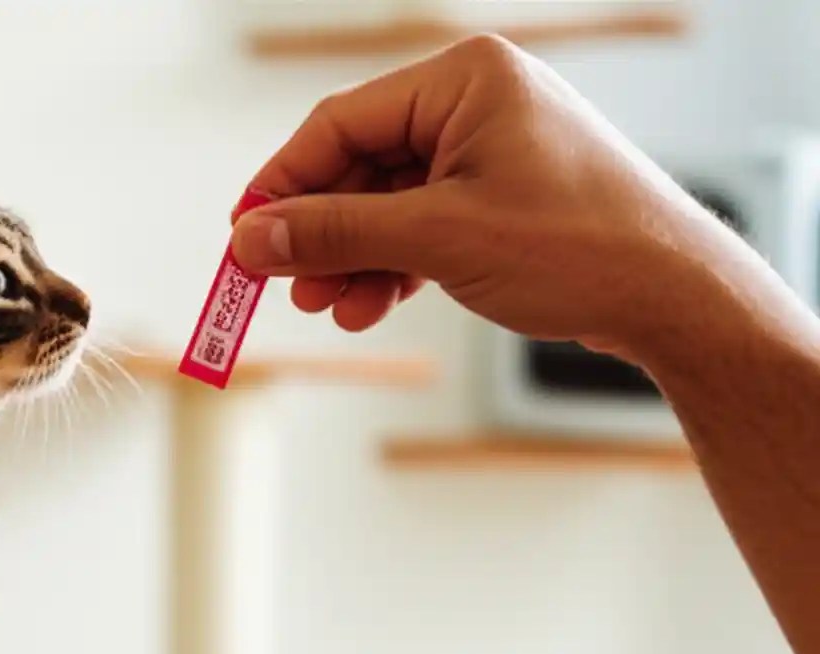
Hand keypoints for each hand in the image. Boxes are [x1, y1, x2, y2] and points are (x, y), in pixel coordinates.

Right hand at [230, 35, 771, 363]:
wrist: (678, 300)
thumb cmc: (577, 248)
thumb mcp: (438, 239)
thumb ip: (334, 233)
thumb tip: (248, 241)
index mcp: (465, 78)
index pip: (341, 123)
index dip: (283, 183)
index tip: (243, 237)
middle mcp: (476, 104)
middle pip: (361, 165)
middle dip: (321, 232)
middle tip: (281, 285)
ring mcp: (491, 152)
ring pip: (389, 202)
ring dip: (353, 257)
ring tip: (328, 308)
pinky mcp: (502, 199)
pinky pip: (423, 225)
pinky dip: (393, 265)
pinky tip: (369, 305)